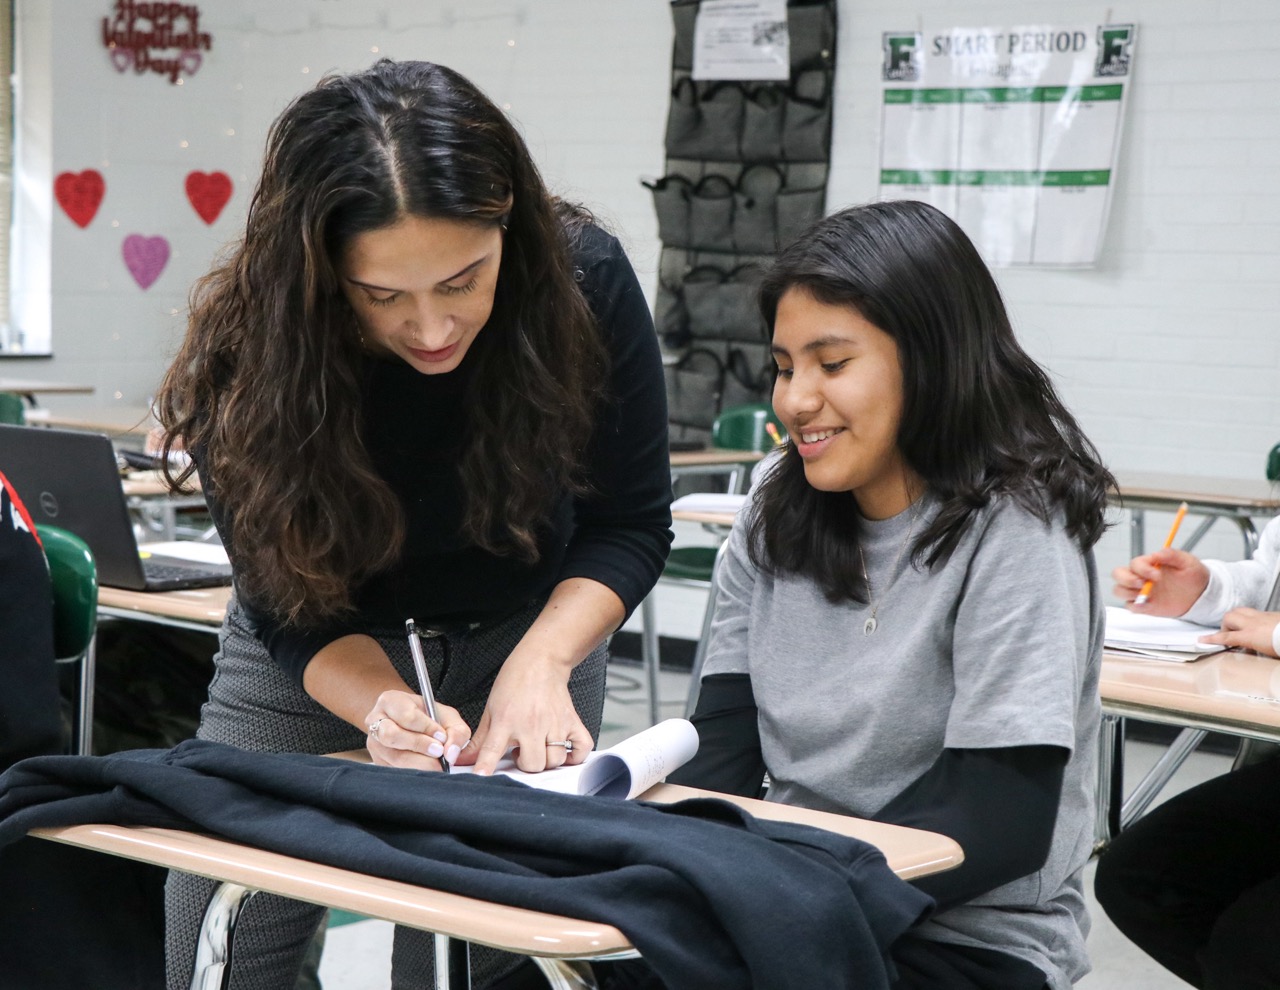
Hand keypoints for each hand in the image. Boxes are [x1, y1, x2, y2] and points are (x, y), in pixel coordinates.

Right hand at [364, 690, 470, 770]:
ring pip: (393, 757)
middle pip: (392, 736)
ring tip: (436, 763)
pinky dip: (413, 772)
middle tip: (439, 752)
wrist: (413, 724)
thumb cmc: (430, 717)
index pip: (407, 716)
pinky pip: (393, 770)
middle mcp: (375, 720)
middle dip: (419, 745)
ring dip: (418, 762)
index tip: (442, 737)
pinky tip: (426, 768)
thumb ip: (456, 732)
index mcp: (391, 700)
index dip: (426, 728)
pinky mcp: (377, 761)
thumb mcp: (447, 717)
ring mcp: (373, 743)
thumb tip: (451, 754)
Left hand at [452, 653, 592, 775]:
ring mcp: (554, 723)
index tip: (482, 777)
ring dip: (546, 759)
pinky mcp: (572, 721)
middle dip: (526, 764)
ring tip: (538, 746)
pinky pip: (581, 749)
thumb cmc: (514, 682)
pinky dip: (574, 756)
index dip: (486, 767)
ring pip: (554, 760)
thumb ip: (478, 740)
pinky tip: (563, 749)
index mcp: (506, 720)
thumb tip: (461, 759)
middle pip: (533, 764)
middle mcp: (531, 724)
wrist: (540, 660)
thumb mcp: (490, 709)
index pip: (492, 750)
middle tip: (521, 751)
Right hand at [1111, 548, 1208, 615]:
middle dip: (1127, 579)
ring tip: (1145, 595)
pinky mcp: (1144, 606)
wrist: (1200, 594)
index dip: (1142, 568)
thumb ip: (1171, 554)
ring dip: (1127, 592)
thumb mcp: (1186, 561)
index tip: (1157, 574)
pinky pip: (1130, 606)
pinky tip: (1146, 605)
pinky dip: (1134, 606)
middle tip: (1143, 584)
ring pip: (1119, 590)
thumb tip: (1157, 553)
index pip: (1135, 563)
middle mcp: (1140, 577)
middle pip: (1118, 574)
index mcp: (1148, 564)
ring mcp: (1140, 591)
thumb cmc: (1192, 575)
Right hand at [1199, 608, 1279, 657]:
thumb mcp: (1269, 654)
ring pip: (1240, 610)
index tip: (1202, 639)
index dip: (1212, 639)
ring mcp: (1263, 616)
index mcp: (1250, 635)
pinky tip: (1259, 626)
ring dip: (1236, 618)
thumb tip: (1251, 652)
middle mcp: (1254, 623)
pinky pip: (1256, 613)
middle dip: (1225, 625)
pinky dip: (1252, 618)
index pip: (1226, 637)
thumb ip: (1256, 651)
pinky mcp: (1273, 614)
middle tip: (1228, 635)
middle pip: (1229, 618)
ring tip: (1240, 627)